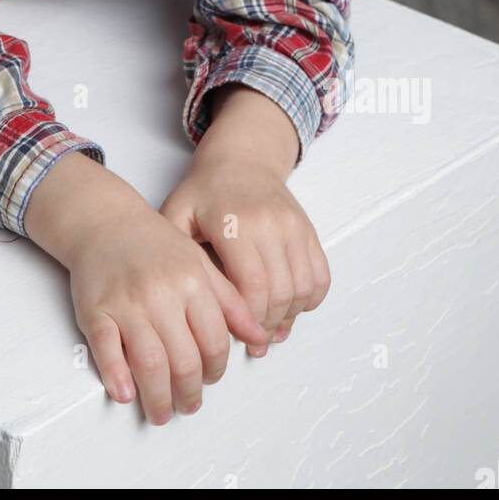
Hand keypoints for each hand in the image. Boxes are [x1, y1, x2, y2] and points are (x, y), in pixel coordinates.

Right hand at [65, 203, 269, 424]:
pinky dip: (116, 377)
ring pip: (150, 363)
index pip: (214, 341)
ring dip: (158, 398)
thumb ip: (230, 301)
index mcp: (192, 282)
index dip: (216, 369)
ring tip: (160, 412)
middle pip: (184, 360)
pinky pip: (107, 350)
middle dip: (188, 393)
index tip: (210, 380)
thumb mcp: (200, 263)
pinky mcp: (96, 309)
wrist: (105, 220)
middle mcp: (162, 293)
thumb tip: (259, 336)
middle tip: (187, 405)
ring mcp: (128, 303)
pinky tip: (125, 393)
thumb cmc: (153, 244)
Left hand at [158, 163, 330, 355]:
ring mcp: (293, 226)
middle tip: (254, 340)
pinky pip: (321, 276)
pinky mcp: (308, 230)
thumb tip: (179, 301)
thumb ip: (177, 256)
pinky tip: (290, 306)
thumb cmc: (205, 191)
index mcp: (233, 223)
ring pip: (303, 288)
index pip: (251, 286)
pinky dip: (310, 298)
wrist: (241, 159)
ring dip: (289, 315)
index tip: (236, 335)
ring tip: (270, 327)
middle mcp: (269, 223)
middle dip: (267, 324)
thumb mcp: (177, 215)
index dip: (247, 319)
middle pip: (280, 293)